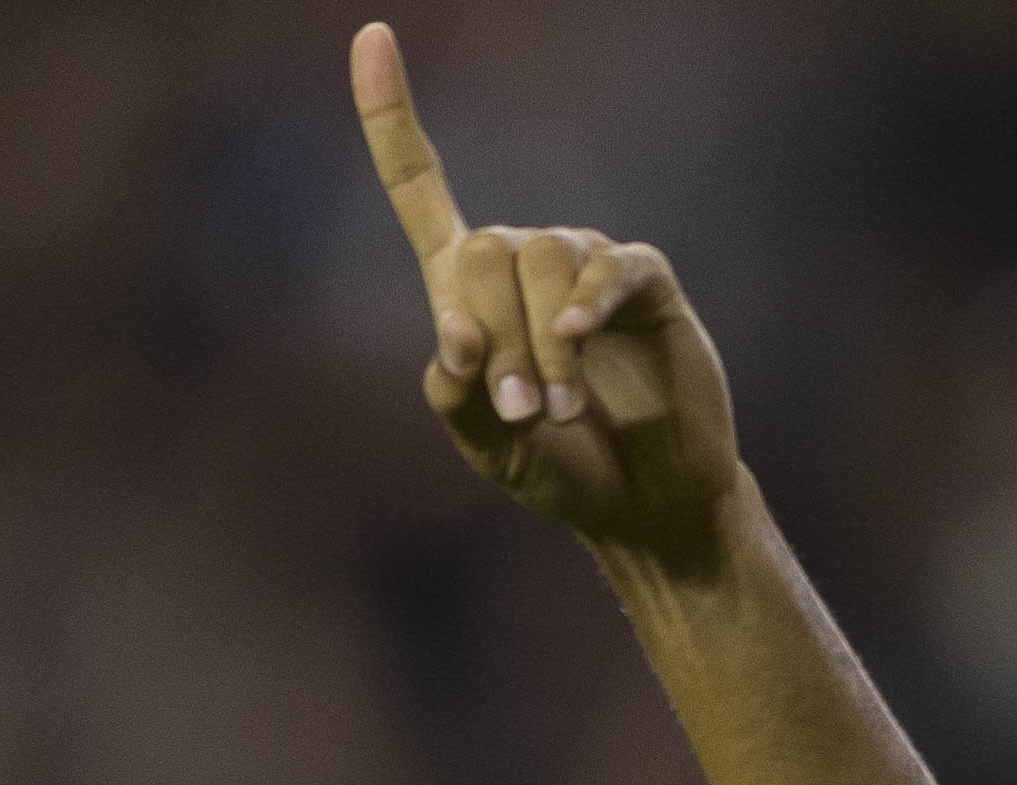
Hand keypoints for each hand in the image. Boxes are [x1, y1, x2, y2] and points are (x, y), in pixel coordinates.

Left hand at [351, 23, 740, 572]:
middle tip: (521, 413)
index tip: (371, 36)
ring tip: (563, 413)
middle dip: (492, 338)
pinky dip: (584, 307)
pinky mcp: (644, 282)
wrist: (645, 505)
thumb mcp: (489, 449)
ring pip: (541, 265)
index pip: (420, 185)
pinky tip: (575, 345)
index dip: (391, 117)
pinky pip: (607, 269)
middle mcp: (525, 261)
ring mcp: (587, 266)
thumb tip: (452, 337)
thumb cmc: (561, 469)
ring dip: (541, 350)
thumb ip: (455, 399)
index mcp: (469, 289)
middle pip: (483, 249)